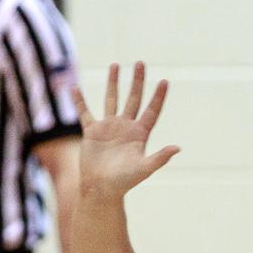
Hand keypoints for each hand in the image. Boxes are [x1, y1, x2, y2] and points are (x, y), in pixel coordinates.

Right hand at [73, 62, 178, 198]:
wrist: (101, 189)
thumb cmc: (124, 182)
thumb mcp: (144, 168)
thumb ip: (160, 158)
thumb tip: (178, 148)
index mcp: (140, 134)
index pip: (152, 111)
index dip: (158, 97)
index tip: (165, 81)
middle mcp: (125, 127)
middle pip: (133, 99)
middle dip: (137, 81)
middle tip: (140, 63)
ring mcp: (108, 128)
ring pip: (111, 99)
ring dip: (113, 83)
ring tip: (116, 65)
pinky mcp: (92, 132)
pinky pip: (85, 112)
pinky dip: (79, 101)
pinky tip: (74, 88)